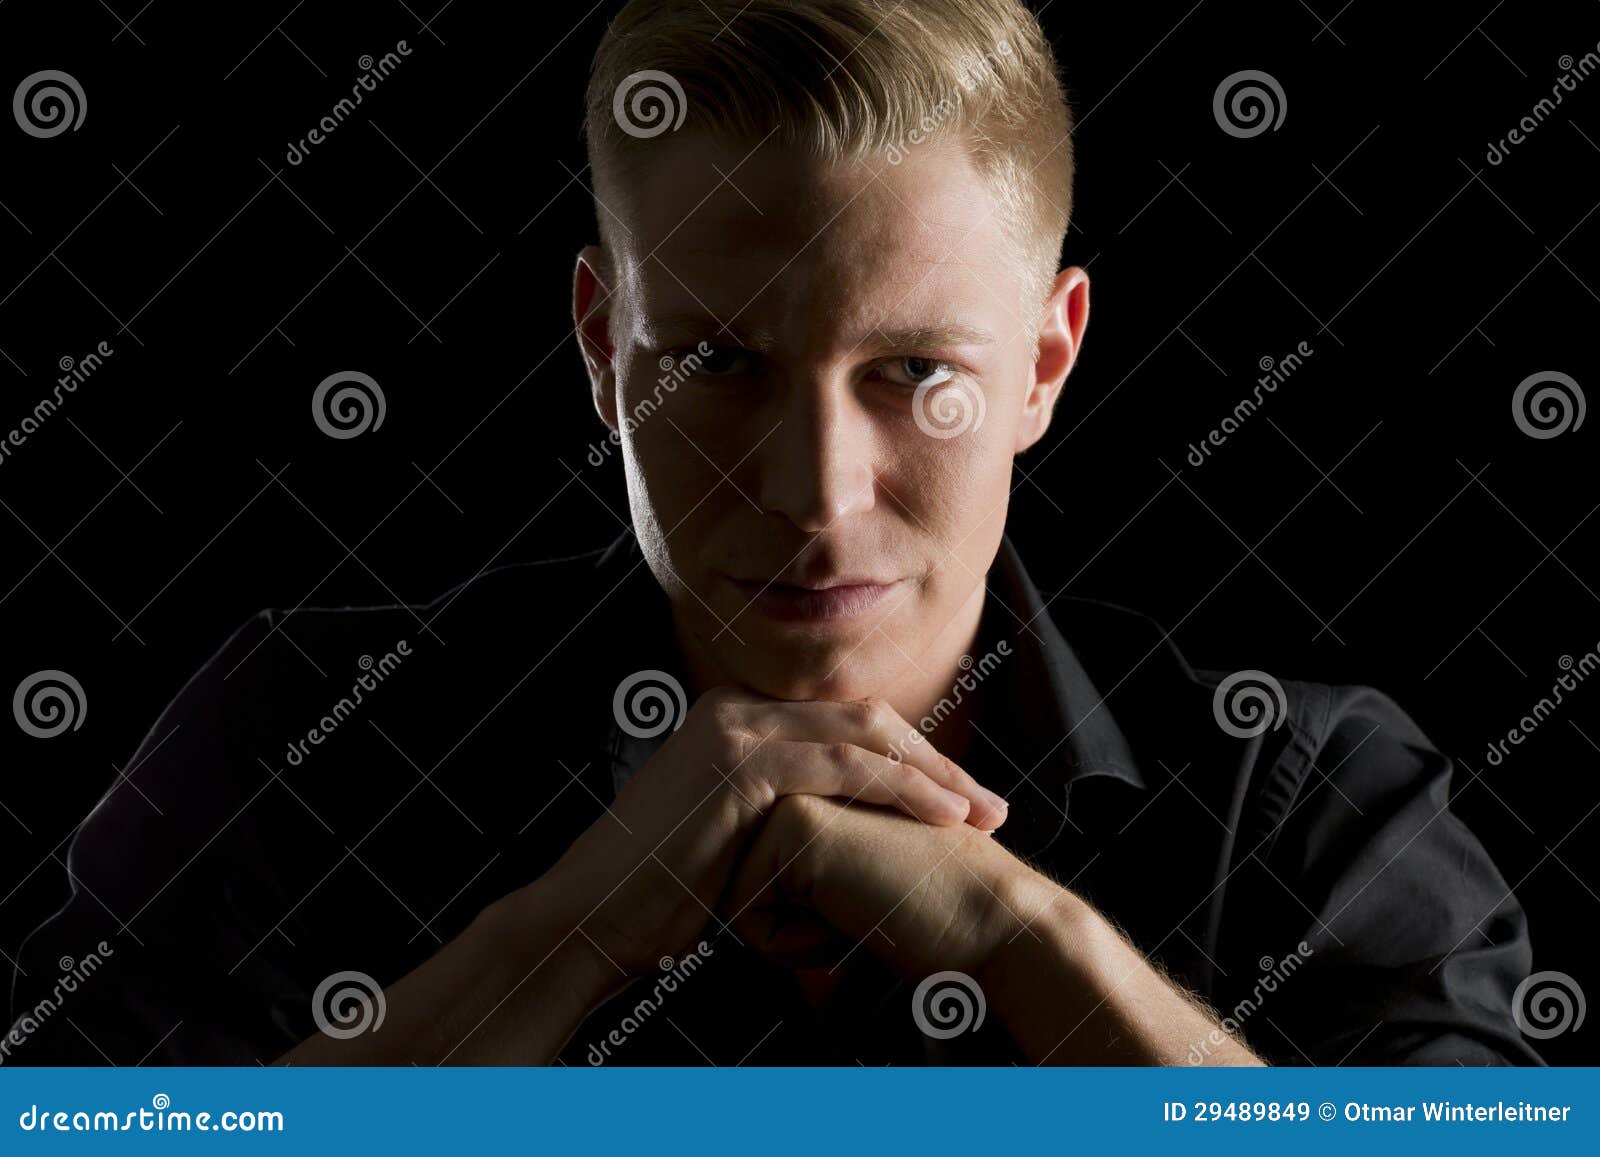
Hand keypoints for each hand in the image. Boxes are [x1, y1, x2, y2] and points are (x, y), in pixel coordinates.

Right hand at [539, 688, 1009, 986]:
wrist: (592, 919)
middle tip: (991, 805)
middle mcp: (736, 707)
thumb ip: (783, 817)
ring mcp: (736, 727)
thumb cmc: (659, 897)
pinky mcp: (740, 761)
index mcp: (735, 717)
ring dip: (934, 774)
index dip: (912, 759)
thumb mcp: (733, 840)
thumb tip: (844, 838)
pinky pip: (844, 766)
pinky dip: (903, 789)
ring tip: (984, 813)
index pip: (847, 724)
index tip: (962, 802)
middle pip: (866, 719)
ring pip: (864, 735)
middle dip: (937, 762)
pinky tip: (944, 817)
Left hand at [721, 795, 1266, 1065]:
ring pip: (734, 898)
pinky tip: (856, 917)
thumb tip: (737, 899)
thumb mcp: (851, 879)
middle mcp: (802, 776)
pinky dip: (793, 943)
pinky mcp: (795, 821)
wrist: (995, 920)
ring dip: (794, 934)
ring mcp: (797, 789)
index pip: (754, 880)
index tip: (867, 905)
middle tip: (871, 908)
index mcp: (814, 783)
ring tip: (865, 909)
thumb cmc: (928, 914)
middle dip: (790, 926)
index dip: (801, 921)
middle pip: (737, 885)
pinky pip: (747, 915)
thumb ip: (799, 869)